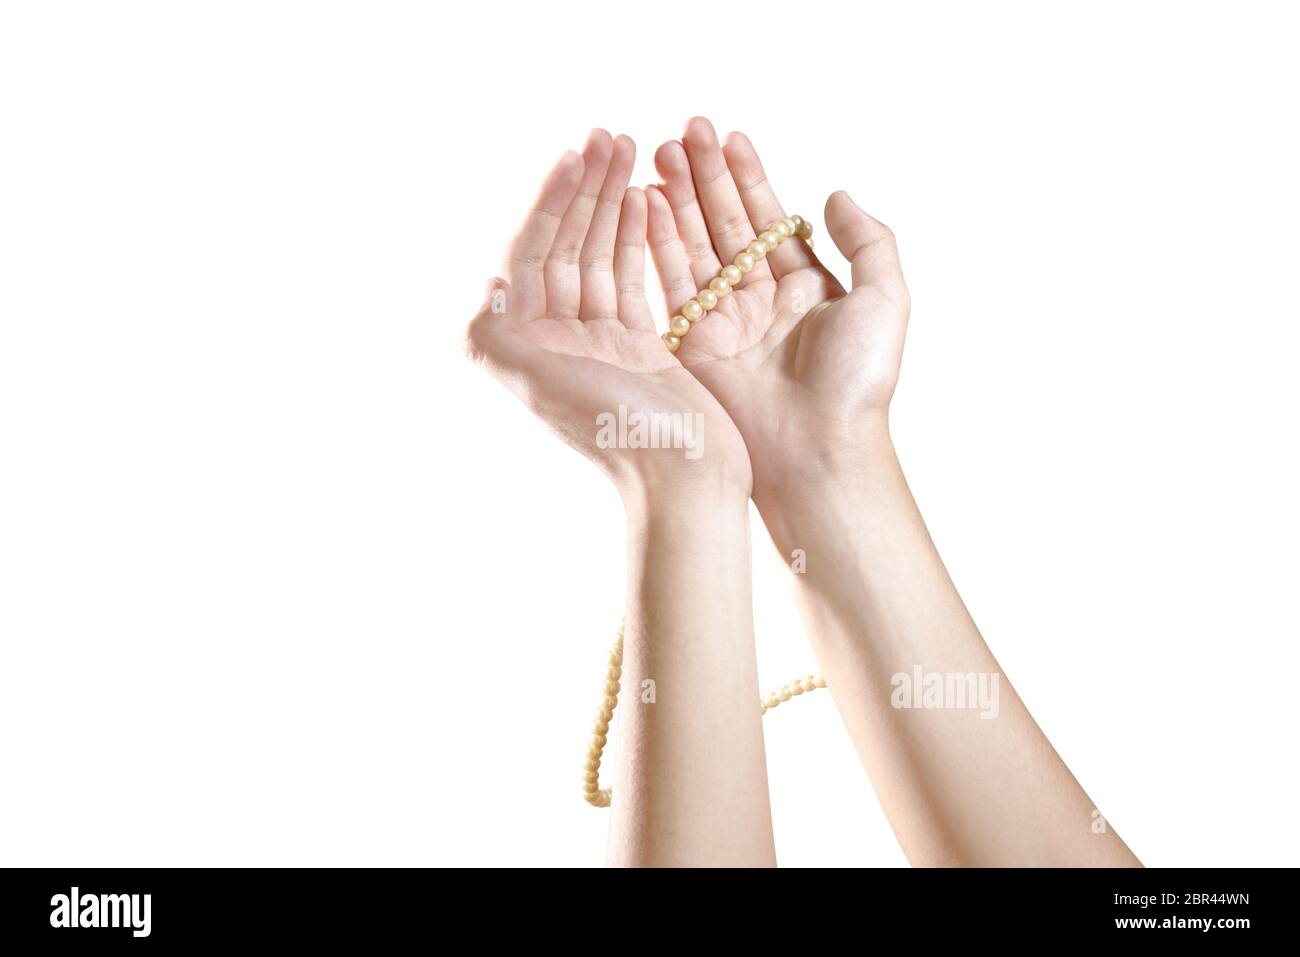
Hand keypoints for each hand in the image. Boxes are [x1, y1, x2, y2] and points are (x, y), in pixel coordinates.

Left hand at [465, 130, 751, 501]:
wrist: (685, 484)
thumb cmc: (618, 433)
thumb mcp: (537, 380)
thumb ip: (493, 334)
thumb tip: (488, 285)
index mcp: (525, 344)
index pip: (532, 252)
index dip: (552, 200)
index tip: (578, 154)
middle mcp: (556, 339)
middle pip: (567, 246)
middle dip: (586, 191)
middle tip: (612, 137)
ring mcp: (600, 342)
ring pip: (601, 257)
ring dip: (613, 204)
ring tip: (632, 152)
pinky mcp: (641, 349)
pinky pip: (632, 280)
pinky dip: (638, 239)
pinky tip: (648, 202)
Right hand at [645, 118, 909, 509]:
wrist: (819, 450)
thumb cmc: (858, 381)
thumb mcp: (884, 299)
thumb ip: (869, 239)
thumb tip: (835, 194)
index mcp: (805, 287)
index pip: (768, 218)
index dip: (748, 176)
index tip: (728, 136)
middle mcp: (760, 299)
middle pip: (724, 224)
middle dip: (703, 177)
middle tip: (683, 130)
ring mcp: (723, 321)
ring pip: (693, 245)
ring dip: (675, 198)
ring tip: (657, 151)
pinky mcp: (691, 345)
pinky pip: (669, 283)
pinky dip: (655, 241)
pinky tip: (643, 201)